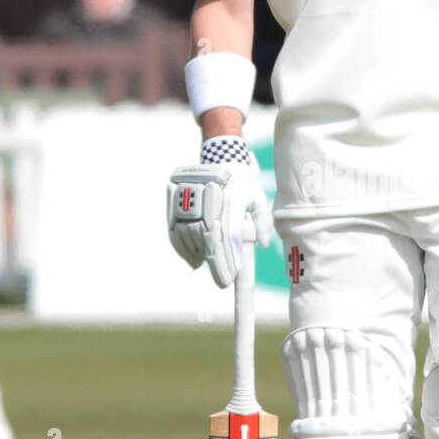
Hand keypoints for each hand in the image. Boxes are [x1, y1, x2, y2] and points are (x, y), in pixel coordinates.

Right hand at [167, 142, 271, 288]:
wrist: (219, 157)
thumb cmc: (242, 182)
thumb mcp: (257, 198)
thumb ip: (262, 221)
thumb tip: (262, 245)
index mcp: (232, 200)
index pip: (229, 234)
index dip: (230, 256)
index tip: (234, 273)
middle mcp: (210, 201)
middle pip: (210, 239)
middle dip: (216, 264)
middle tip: (222, 281)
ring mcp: (190, 200)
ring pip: (191, 237)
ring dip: (201, 257)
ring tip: (211, 269)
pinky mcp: (176, 201)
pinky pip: (176, 230)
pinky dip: (183, 248)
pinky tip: (193, 261)